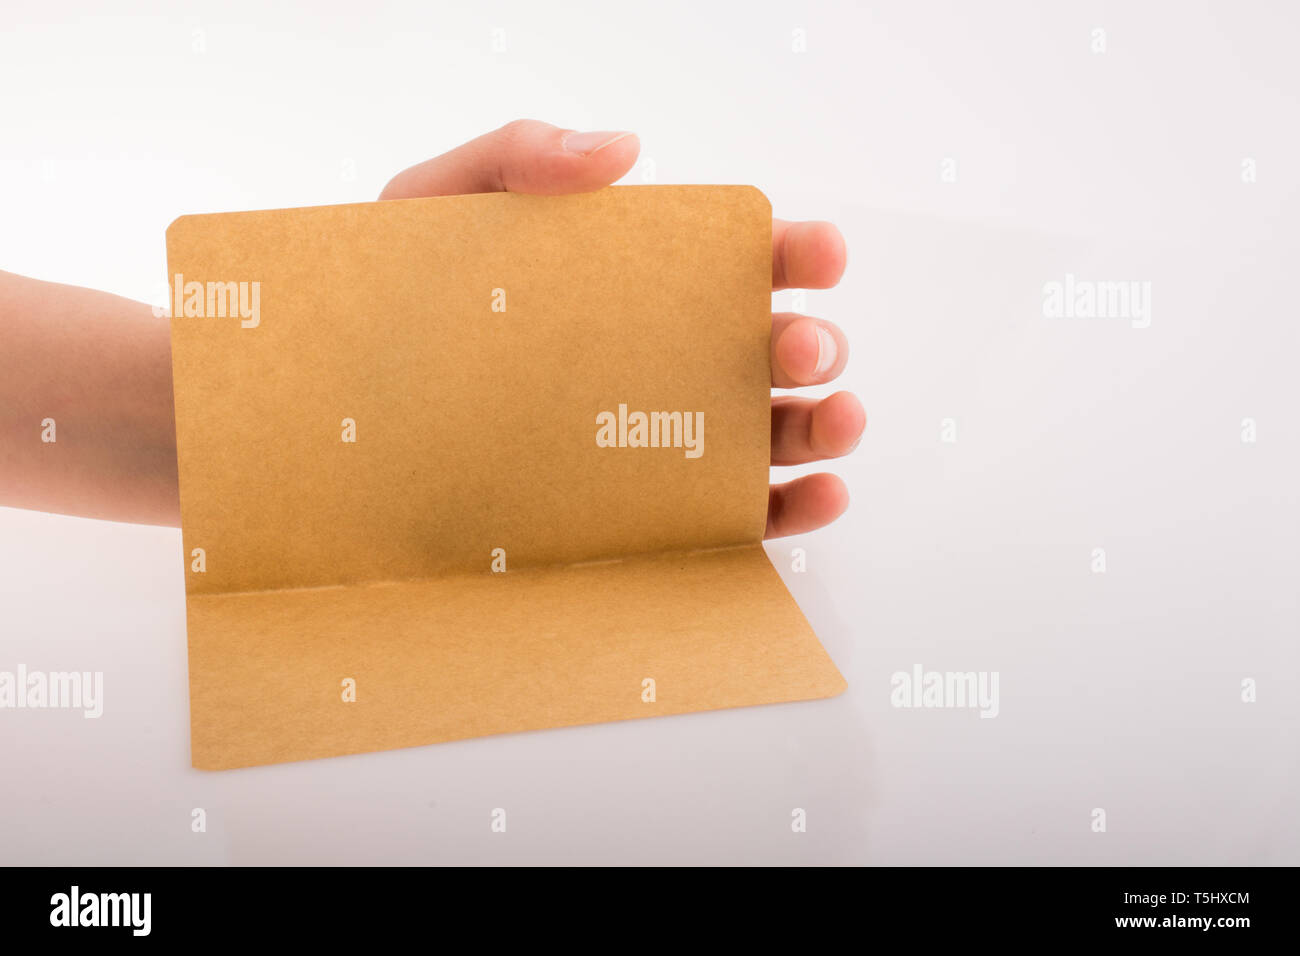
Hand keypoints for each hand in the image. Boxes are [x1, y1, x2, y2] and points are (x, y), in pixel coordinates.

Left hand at [381, 120, 864, 538]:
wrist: (335, 416)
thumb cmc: (389, 303)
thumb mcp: (438, 206)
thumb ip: (521, 156)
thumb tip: (626, 149)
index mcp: (635, 281)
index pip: (736, 260)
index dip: (792, 251)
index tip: (818, 251)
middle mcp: (665, 358)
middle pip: (769, 348)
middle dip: (811, 343)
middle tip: (799, 348)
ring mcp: (665, 441)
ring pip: (774, 431)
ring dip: (825, 424)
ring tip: (838, 421)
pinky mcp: (654, 514)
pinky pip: (742, 513)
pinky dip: (798, 507)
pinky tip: (820, 492)